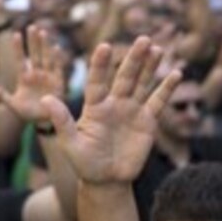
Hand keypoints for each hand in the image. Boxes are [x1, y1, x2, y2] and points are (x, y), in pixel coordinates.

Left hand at [0, 26, 66, 122]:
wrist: (44, 121)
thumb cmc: (28, 113)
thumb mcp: (13, 105)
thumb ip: (3, 96)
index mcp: (24, 78)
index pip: (20, 60)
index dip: (18, 48)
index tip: (15, 34)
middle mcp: (36, 74)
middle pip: (34, 54)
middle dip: (33, 41)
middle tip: (31, 26)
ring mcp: (47, 76)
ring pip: (45, 58)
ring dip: (44, 46)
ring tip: (42, 32)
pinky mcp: (58, 82)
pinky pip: (58, 68)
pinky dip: (58, 59)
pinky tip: (57, 48)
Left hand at [42, 37, 180, 184]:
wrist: (106, 180)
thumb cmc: (84, 163)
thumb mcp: (70, 143)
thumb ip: (61, 121)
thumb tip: (45, 99)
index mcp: (94, 106)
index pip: (97, 81)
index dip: (101, 65)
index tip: (104, 46)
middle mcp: (114, 103)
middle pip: (125, 77)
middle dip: (134, 58)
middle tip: (142, 39)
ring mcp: (131, 111)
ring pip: (143, 84)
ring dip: (150, 67)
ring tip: (157, 49)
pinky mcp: (147, 122)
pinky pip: (158, 102)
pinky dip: (167, 89)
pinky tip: (176, 73)